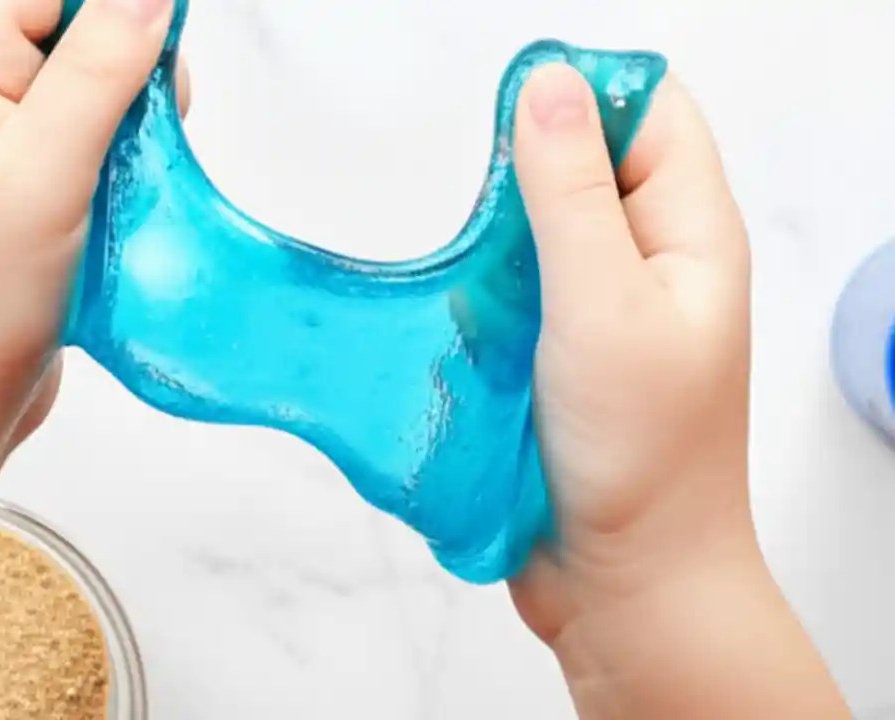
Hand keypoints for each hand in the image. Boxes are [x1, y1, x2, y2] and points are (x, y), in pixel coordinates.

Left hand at [0, 0, 186, 443]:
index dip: (114, 10)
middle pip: (68, 20)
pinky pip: (80, 126)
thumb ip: (99, 69)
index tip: (163, 52)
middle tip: (150, 123)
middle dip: (125, 60)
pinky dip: (115, 149)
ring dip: (126, 110)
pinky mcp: (14, 172)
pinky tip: (118, 194)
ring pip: (83, 74)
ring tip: (128, 173)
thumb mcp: (44, 171)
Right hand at [508, 66, 846, 717]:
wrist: (624, 584)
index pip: (649, 112)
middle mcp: (648, 262)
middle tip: (483, 221)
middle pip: (583, 165)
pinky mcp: (553, 354)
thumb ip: (571, 194)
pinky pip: (505, 293)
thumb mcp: (605, 305)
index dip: (585, 96)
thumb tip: (548, 87)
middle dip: (522, 176)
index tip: (511, 121)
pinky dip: (473, 294)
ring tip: (469, 280)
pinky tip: (451, 318)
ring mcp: (598, 310)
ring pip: (532, 231)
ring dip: (489, 244)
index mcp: (690, 234)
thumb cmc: (641, 458)